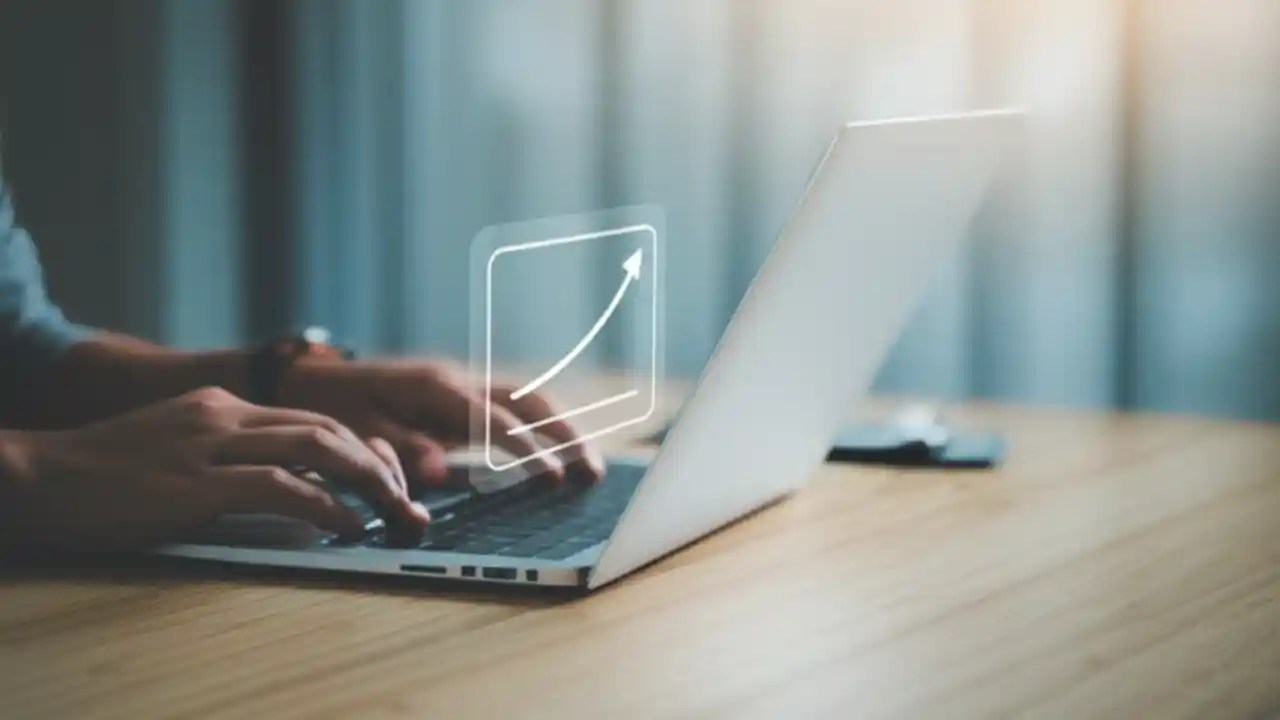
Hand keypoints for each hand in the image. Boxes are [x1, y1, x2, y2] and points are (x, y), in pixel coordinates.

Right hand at [0, 387, 430, 551]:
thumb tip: (293, 489)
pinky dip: (325, 506)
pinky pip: (281, 487)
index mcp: (223, 406)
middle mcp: (224, 415)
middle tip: (411, 502)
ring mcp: (210, 445)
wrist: (38, 478)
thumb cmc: (105, 475)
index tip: (389, 482)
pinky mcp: (195, 484)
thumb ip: (230, 458)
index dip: (363, 450)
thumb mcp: (176, 450)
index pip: (315, 419)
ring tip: (397, 515)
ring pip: (318, 449)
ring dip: (369, 483)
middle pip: (329, 429)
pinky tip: (348, 526)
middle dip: (381, 466)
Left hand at [280, 359, 605, 485]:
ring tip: (588, 465)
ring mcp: (461, 386)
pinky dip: (539, 428)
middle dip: (564, 433)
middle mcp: (456, 380)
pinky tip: (556, 453)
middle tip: (593, 470)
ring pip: (525, 401)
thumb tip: (444, 471)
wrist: (311, 379)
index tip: (554, 477)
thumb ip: (402, 449)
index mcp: (434, 388)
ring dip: (559, 428)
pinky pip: (509, 410)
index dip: (528, 450)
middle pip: (526, 401)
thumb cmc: (335, 408)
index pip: (494, 420)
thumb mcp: (359, 432)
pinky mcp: (459, 399)